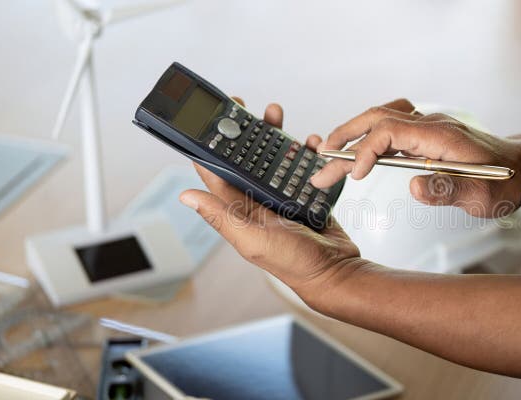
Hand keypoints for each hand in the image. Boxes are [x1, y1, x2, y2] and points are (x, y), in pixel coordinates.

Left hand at [179, 98, 360, 298]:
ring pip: (274, 156)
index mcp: (239, 208)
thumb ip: (221, 216)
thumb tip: (185, 196)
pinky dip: (306, 151)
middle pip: (247, 157)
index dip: (212, 144)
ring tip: (276, 113)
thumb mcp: (252, 239)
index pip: (218, 171)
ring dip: (276, 134)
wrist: (335, 272)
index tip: (212, 119)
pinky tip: (310, 143)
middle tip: (247, 108)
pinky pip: (303, 166)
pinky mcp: (306, 194)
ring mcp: (282, 196)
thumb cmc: (293, 263)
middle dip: (246, 131)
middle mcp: (257, 200)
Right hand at [310, 99, 520, 217]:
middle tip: (318, 160)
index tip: (352, 176)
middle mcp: (431, 124)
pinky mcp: (428, 134)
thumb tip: (412, 186)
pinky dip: (368, 135)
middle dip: (344, 136)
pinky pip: (391, 125)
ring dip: (353, 132)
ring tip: (328, 153)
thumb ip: (450, 190)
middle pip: (377, 117)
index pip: (389, 131)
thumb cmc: (506, 183)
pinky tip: (360, 152)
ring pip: (381, 117)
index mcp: (440, 136)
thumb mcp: (484, 197)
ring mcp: (429, 126)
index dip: (365, 150)